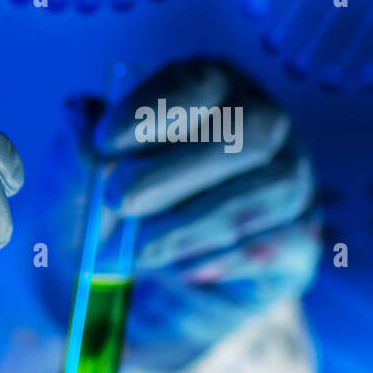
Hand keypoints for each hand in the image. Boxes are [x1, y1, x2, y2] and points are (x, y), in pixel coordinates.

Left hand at [91, 59, 321, 367]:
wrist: (119, 290)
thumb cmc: (98, 219)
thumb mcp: (71, 190)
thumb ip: (73, 154)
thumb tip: (78, 115)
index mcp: (206, 92)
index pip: (200, 82)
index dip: (153, 109)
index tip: (104, 143)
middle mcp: (261, 124)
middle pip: (249, 130)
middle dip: (174, 171)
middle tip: (118, 201)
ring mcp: (291, 180)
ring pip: (271, 187)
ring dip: (193, 223)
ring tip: (138, 250)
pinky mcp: (301, 239)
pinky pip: (285, 240)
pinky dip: (225, 257)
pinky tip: (181, 269)